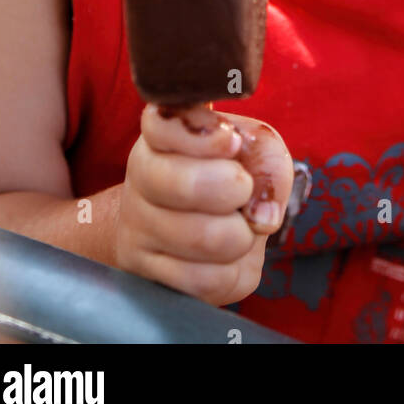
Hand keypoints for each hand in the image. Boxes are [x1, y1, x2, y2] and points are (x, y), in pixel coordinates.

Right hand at [115, 102, 294, 306]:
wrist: (188, 228)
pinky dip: (230, 271)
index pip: (164, 123)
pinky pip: (202, 280)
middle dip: (235, 189)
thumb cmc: (226, 176)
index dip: (203, 136)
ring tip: (239, 227)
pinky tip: (224, 258)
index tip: (232, 142)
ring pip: (202, 238)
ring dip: (240, 236)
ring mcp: (135, 225)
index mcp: (162, 133)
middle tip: (243, 188)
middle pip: (186, 185)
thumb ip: (267, 160)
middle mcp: (140, 174)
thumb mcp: (255, 150)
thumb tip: (262, 215)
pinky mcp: (144, 271)